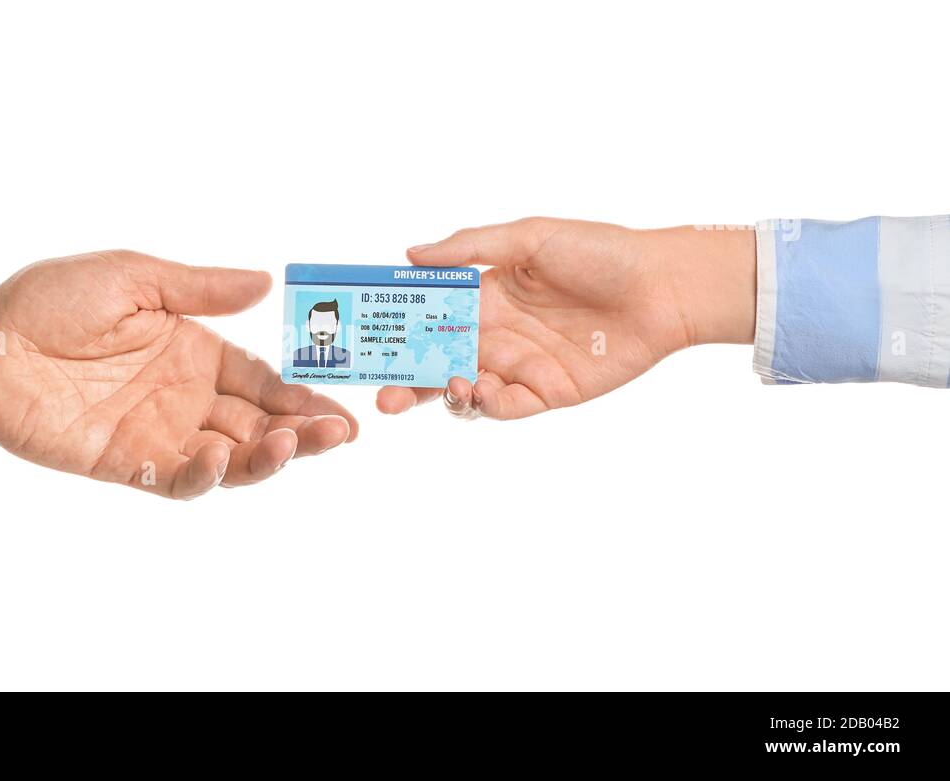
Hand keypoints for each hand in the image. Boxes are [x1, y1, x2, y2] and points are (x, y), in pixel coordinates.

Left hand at [0, 250, 356, 498]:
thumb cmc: (49, 301)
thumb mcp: (135, 277)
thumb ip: (201, 290)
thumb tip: (267, 282)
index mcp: (194, 351)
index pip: (262, 378)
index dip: (300, 391)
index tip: (338, 401)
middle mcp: (185, 397)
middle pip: (259, 424)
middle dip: (303, 431)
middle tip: (340, 433)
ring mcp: (159, 433)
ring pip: (231, 458)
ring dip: (269, 458)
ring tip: (293, 445)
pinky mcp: (127, 463)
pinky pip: (178, 479)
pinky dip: (206, 476)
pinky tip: (221, 457)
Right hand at [377, 218, 754, 419]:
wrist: (662, 286)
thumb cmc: (601, 251)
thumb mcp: (530, 237)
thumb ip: (470, 247)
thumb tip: (410, 254)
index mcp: (485, 294)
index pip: (427, 315)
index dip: (395, 328)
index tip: (365, 336)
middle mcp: (495, 333)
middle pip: (434, 362)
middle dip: (403, 380)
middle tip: (381, 395)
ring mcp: (518, 365)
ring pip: (461, 390)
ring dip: (440, 395)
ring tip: (444, 385)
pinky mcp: (546, 392)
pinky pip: (502, 406)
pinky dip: (481, 405)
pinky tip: (476, 390)